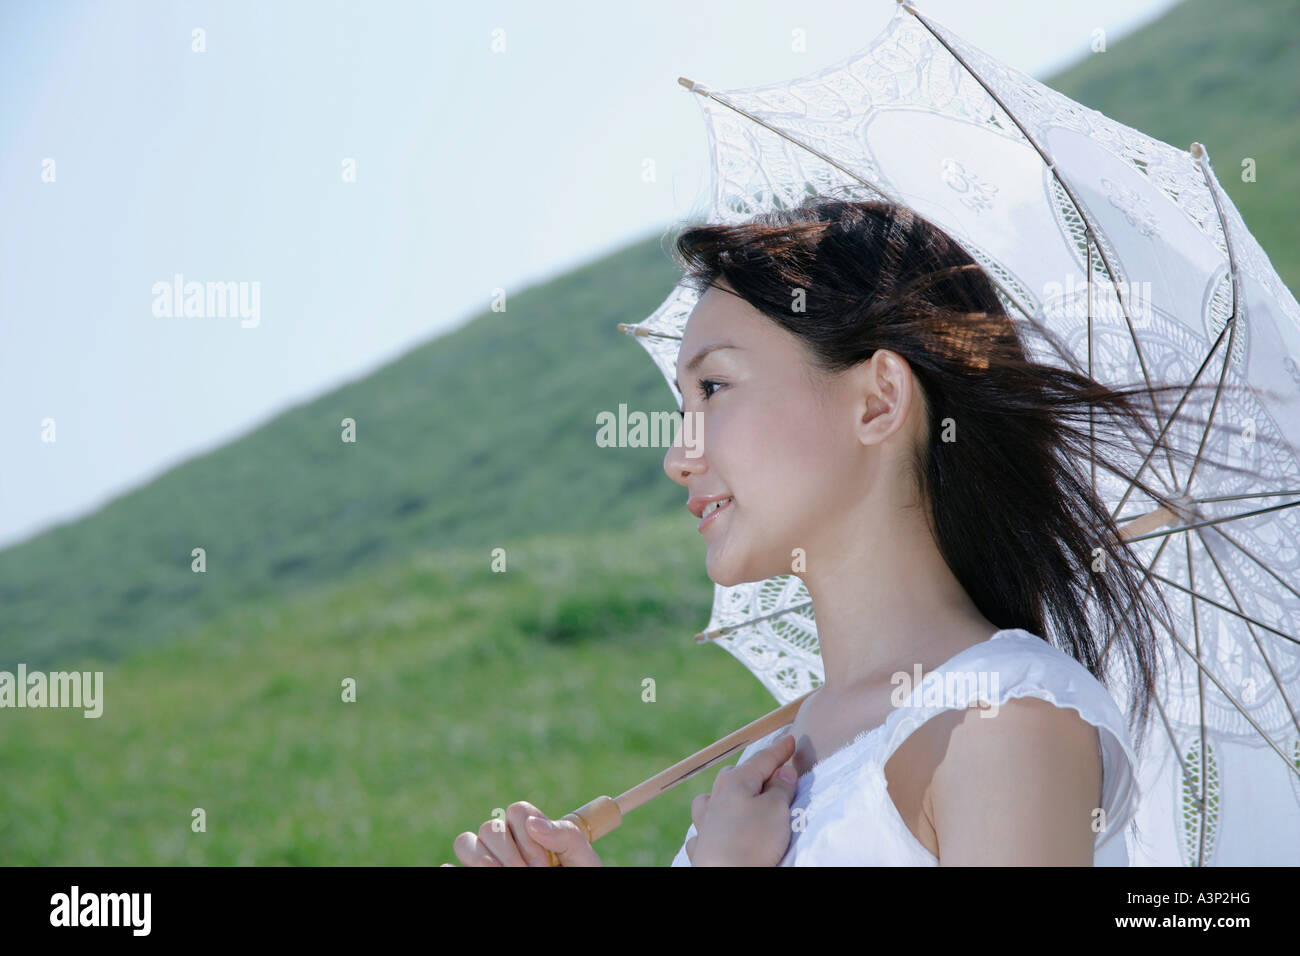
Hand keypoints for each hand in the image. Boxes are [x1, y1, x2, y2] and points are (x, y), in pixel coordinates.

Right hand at [443, 800, 602, 866]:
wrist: (568, 928)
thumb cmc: (574, 881)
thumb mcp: (582, 861)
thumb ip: (566, 836)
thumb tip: (534, 823)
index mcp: (531, 831)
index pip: (517, 811)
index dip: (527, 835)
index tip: (543, 863)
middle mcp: (505, 842)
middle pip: (490, 827)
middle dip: (508, 852)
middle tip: (527, 874)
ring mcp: (485, 861)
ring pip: (465, 842)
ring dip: (483, 860)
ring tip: (505, 878)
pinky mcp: (471, 876)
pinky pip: (449, 867)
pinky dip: (451, 869)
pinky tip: (469, 877)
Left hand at [687, 731, 799, 866]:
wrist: (725, 877)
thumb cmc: (753, 841)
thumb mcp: (777, 810)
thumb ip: (781, 788)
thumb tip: (783, 771)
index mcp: (735, 783)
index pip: (762, 760)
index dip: (778, 750)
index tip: (789, 739)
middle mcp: (716, 799)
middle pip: (734, 775)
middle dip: (753, 772)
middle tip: (773, 773)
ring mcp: (705, 823)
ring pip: (712, 799)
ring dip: (726, 795)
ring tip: (740, 800)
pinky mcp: (702, 848)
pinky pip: (703, 829)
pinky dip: (712, 825)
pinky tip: (716, 831)